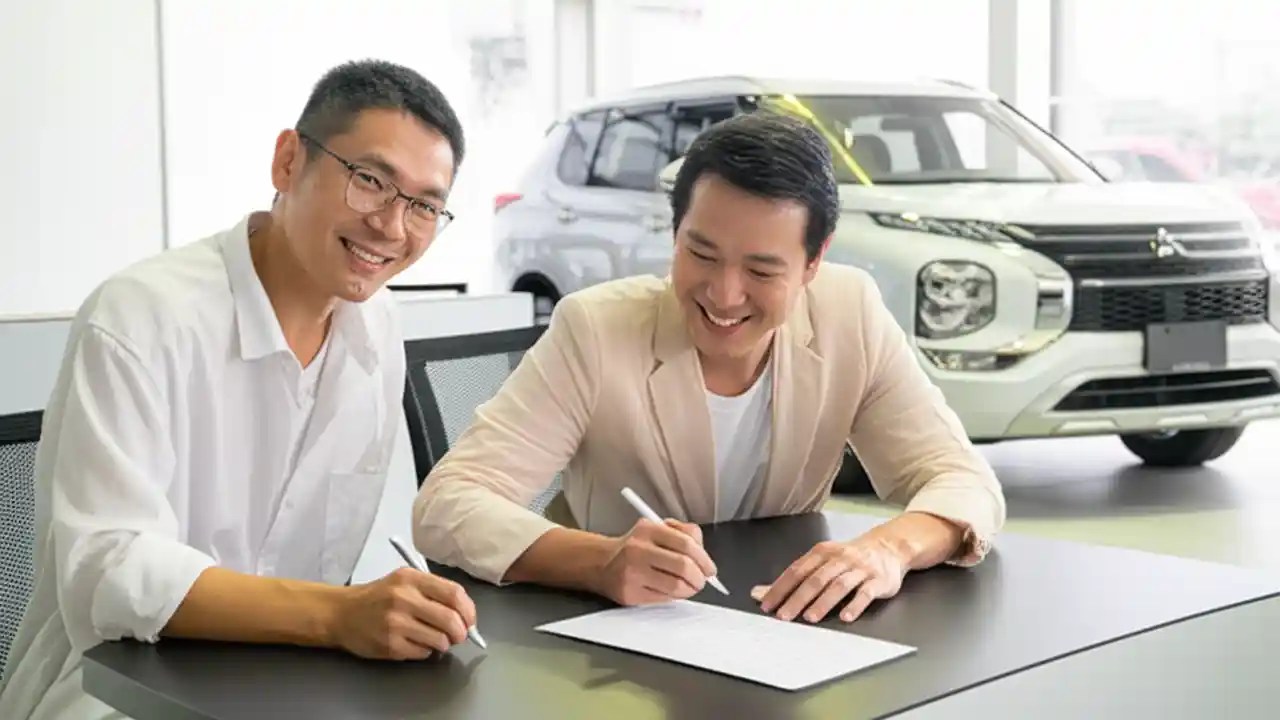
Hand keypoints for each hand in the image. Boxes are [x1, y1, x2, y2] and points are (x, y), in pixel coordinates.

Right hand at [331, 568, 477, 659]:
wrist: (341, 613)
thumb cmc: (378, 597)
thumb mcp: (404, 582)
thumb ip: (434, 592)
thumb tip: (465, 615)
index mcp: (411, 579)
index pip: (454, 594)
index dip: (468, 610)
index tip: (470, 620)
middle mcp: (403, 598)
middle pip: (450, 619)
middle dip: (461, 632)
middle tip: (459, 636)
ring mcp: (395, 623)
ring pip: (439, 640)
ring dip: (443, 643)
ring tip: (433, 638)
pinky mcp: (390, 644)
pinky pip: (423, 653)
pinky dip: (425, 651)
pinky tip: (413, 642)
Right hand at [597, 518, 716, 605]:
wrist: (601, 563)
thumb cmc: (635, 548)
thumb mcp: (657, 530)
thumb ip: (683, 536)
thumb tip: (705, 560)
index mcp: (648, 529)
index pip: (686, 543)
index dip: (704, 559)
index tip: (710, 569)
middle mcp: (638, 549)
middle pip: (683, 566)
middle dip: (699, 578)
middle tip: (701, 581)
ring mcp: (632, 572)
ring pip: (675, 586)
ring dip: (689, 590)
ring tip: (689, 588)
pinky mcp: (629, 593)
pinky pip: (663, 598)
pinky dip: (673, 597)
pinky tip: (671, 591)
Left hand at [753, 536, 907, 623]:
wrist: (887, 547)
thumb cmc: (848, 558)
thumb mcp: (819, 562)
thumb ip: (792, 579)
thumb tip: (758, 593)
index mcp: (821, 553)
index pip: (796, 571)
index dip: (780, 587)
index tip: (767, 604)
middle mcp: (839, 559)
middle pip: (815, 579)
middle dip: (797, 598)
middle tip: (784, 616)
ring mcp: (859, 569)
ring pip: (838, 585)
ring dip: (823, 602)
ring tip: (810, 618)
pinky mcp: (878, 581)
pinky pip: (865, 593)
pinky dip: (855, 605)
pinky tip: (845, 616)